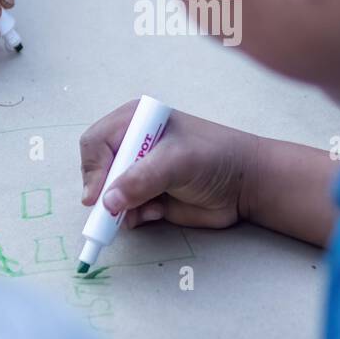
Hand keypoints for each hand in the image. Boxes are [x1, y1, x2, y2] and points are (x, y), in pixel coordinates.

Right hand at [79, 103, 261, 229]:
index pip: (96, 143)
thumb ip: (142, 178)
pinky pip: (125, 212)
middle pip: (97, 171)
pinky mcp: (147, 197)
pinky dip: (134, 217)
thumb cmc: (215, 158)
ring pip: (109, 196)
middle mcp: (132, 145)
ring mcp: (138, 173)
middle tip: (113, 213)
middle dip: (105, 193)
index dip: (93, 169)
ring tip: (145, 211)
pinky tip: (157, 212)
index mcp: (134, 121)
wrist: (246, 184)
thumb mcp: (178, 161)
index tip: (98, 197)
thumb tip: (108, 201)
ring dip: (121, 209)